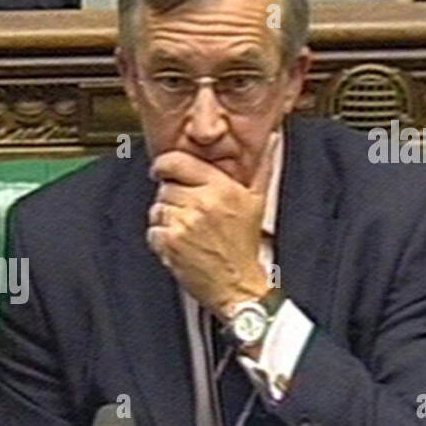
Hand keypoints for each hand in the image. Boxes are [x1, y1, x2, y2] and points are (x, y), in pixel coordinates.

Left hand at [147, 134, 277, 317]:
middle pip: (165, 187)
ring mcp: (185, 223)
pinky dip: (161, 239)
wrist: (237, 284)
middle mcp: (203, 202)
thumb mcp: (257, 201)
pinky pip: (153, 230)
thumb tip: (272, 140)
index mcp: (222, 188)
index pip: (177, 161)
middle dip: (172, 199)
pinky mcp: (171, 243)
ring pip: (157, 209)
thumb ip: (261, 167)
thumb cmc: (244, 246)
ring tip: (187, 231)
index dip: (164, 164)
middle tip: (188, 213)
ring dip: (166, 219)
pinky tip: (180, 244)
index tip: (161, 170)